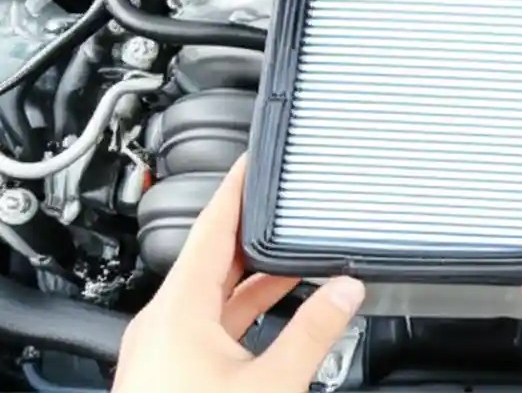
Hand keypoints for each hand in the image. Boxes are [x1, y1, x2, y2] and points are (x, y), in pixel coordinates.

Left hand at [113, 157, 365, 392]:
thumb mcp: (271, 382)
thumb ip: (314, 331)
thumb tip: (346, 289)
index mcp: (176, 311)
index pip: (209, 229)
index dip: (236, 192)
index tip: (254, 163)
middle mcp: (162, 325)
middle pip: (212, 261)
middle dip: (256, 237)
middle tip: (291, 209)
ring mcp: (163, 353)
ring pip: (214, 298)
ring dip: (256, 280)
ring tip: (300, 262)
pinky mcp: (170, 377)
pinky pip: (211, 327)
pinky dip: (246, 314)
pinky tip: (280, 318)